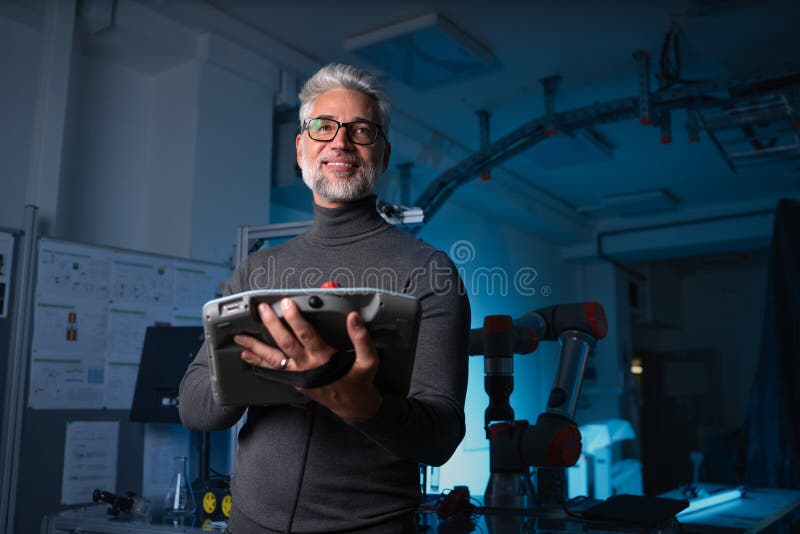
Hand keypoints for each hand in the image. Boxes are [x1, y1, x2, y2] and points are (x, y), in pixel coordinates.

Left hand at [233, 298, 381, 422]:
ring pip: (273, 359)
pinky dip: (260, 363)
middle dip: (271, 325)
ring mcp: (298, 376)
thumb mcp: (368, 360)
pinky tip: (249, 357)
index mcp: (324, 359)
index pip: (306, 334)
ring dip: (256, 347)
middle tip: (261, 311)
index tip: (286, 304)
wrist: (353, 407)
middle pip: (284, 343)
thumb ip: (361, 338)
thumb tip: (353, 318)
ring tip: (241, 338)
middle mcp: (307, 366)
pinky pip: (274, 370)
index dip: (294, 318)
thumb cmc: (359, 382)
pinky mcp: (295, 382)